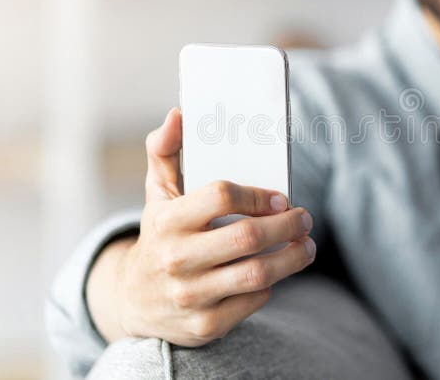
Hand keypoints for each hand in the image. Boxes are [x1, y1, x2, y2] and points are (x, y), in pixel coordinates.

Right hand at [89, 108, 315, 346]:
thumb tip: (179, 114)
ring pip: (258, 274)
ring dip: (293, 257)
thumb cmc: (158, 235)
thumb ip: (164, 151)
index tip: (281, 198)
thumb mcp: (155, 193)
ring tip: (306, 246)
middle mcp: (175, 259)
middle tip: (305, 219)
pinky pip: (253, 302)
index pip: (221, 196)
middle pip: (249, 237)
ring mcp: (190, 295)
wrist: (133, 301)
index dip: (259, 195)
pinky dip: (271, 286)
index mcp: (166, 220)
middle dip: (288, 225)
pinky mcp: (205, 325)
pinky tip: (276, 273)